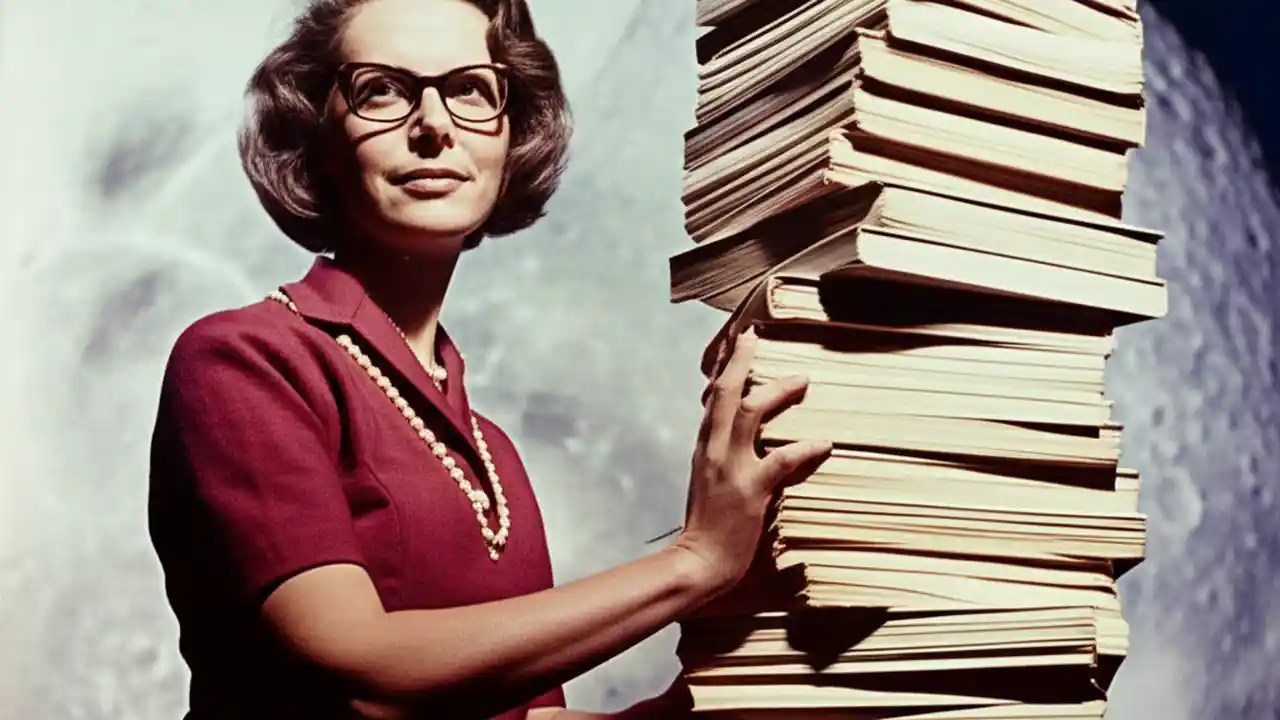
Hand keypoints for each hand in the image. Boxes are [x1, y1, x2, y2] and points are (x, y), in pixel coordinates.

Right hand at [675, 326, 832, 599]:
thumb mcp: (709, 481)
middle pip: (725, 393)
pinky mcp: (750, 491)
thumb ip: (722, 454)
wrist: (697, 561)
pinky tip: (825, 442)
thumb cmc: (708, 525)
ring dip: (776, 392)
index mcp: (704, 447)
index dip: (725, 366)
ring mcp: (730, 468)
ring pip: (749, 414)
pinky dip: (806, 449)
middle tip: (756, 336)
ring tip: (802, 378)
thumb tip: (741, 435)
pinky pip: (781, 462)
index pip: (713, 397)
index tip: (737, 340)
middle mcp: (712, 450)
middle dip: (740, 360)